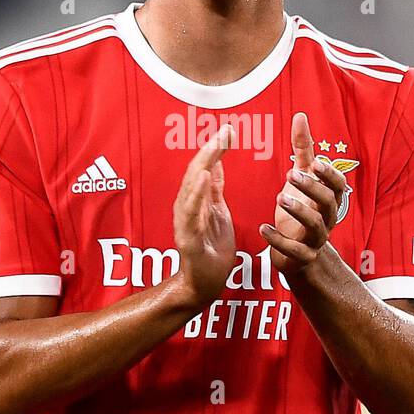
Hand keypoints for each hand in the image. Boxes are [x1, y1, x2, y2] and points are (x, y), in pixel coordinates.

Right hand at [173, 124, 236, 305]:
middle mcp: (187, 207)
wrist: (203, 284)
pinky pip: (190, 212)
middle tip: (225, 130)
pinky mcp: (187, 238)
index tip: (229, 129)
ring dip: (203, 164)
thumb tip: (214, 162)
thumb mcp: (217, 212)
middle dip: (210, 149)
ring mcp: (185, 221)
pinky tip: (204, 176)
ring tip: (215, 145)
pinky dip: (196, 193)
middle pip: (196, 171)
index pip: (204, 167)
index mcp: (196, 200)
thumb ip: (214, 189)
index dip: (215, 148)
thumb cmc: (210, 250)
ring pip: (191, 187)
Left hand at [260, 112, 347, 274]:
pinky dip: (279, 240)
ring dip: (299, 211)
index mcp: (328, 199)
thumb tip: (300, 116)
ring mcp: (316, 240)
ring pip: (315, 226)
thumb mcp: (301, 179)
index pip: (338, 186)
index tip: (316, 162)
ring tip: (279, 197)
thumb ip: (303, 149)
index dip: (329, 175)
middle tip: (291, 175)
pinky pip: (294, 250)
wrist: (298, 256)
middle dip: (312, 188)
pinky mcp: (302, 257)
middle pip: (328, 203)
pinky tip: (263, 228)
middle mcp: (327, 219)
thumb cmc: (301, 211)